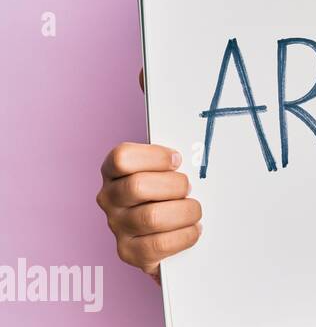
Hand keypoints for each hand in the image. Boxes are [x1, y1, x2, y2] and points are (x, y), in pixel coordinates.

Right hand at [95, 68, 202, 283]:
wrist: (188, 230)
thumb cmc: (181, 183)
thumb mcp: (176, 149)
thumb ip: (161, 110)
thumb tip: (146, 70)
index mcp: (116, 168)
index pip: (121, 156)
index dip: (154, 157)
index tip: (180, 159)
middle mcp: (109, 197)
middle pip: (137, 187)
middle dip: (175, 187)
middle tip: (191, 187)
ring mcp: (117, 228)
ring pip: (148, 218)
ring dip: (183, 213)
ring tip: (195, 210)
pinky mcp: (131, 256)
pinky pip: (157, 248)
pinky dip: (184, 238)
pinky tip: (195, 230)